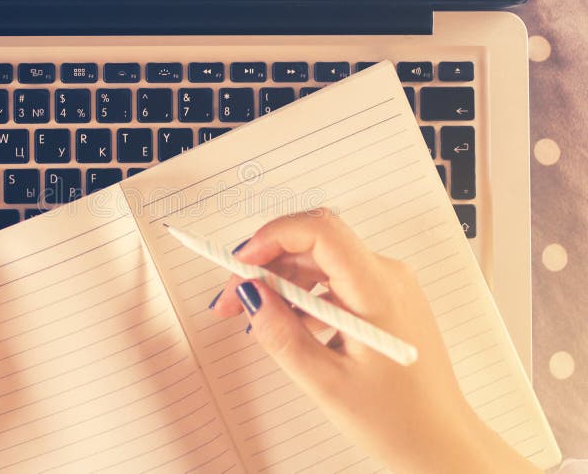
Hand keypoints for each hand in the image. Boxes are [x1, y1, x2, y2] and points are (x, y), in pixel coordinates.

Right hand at [212, 209, 539, 473]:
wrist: (443, 444)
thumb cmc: (398, 422)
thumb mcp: (327, 383)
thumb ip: (283, 336)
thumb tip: (250, 295)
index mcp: (379, 290)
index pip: (320, 231)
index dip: (272, 237)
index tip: (239, 265)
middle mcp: (387, 276)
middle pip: (314, 244)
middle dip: (266, 265)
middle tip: (232, 301)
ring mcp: (388, 286)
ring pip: (320, 262)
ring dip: (282, 282)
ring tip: (257, 320)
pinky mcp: (383, 300)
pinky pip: (334, 282)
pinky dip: (304, 296)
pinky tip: (290, 327)